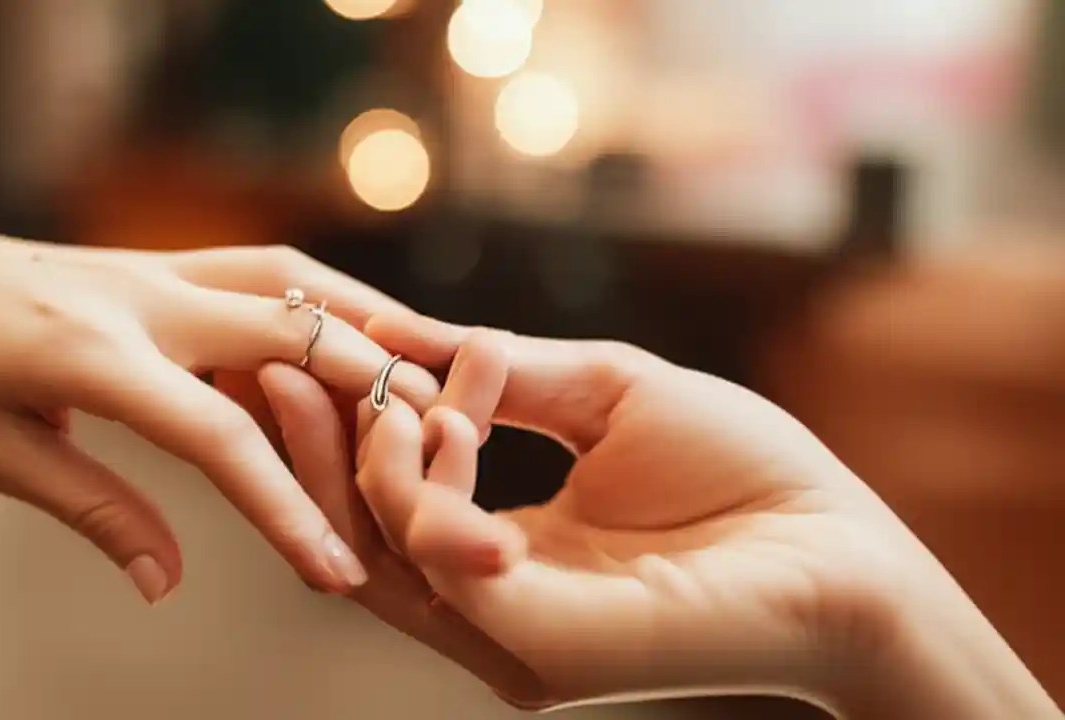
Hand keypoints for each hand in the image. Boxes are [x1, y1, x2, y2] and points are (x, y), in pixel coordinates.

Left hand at [0, 211, 438, 601]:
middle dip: (375, 391)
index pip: (223, 439)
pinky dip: (327, 296)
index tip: (340, 571)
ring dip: (371, 318)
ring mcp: (155, 268)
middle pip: (294, 336)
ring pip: (293, 282)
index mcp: (96, 358)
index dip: (289, 511)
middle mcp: (143, 300)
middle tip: (447, 439)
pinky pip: (263, 269)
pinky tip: (362, 321)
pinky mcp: (158, 260)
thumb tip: (167, 585)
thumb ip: (96, 510)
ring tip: (440, 354)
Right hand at [262, 316, 1057, 716]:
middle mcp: (494, 604)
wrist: (843, 545)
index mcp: (507, 552)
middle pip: (366, 535)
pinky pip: (448, 571)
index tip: (312, 349)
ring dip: (365, 460)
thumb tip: (407, 334)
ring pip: (389, 555)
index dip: (348, 428)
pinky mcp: (542, 647)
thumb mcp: (606, 393)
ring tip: (363, 380)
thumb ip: (506, 376)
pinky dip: (427, 490)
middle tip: (284, 361)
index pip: (394, 501)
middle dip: (322, 447)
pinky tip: (442, 419)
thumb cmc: (745, 471)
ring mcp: (513, 633)